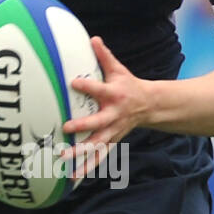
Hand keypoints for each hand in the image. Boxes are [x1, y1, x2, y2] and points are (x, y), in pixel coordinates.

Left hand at [62, 36, 150, 174]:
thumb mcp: (119, 69)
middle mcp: (114, 116)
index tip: (73, 82)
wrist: (149, 106)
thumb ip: (104, 56)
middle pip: (98, 124)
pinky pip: (99, 156)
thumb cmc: (129, 85)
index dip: (87, 86)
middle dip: (83, 127)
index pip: (99, 90)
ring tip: (64, 159)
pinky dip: (87, 167)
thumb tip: (93, 37)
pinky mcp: (112, 141)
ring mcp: (113, 131)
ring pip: (97, 145)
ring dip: (81, 154)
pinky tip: (73, 176)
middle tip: (66, 129)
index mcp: (114, 96)